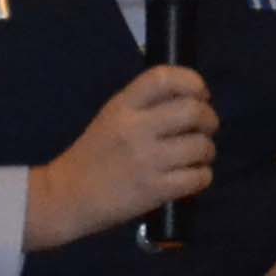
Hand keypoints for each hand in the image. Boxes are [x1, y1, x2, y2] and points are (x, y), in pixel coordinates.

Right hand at [25, 66, 215, 249]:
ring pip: (201, 146)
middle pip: (193, 111)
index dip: (192, 81)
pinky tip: (192, 176)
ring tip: (198, 156)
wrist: (66, 197)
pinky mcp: (155, 190)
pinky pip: (198, 177)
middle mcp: (136, 128)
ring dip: (207, 151)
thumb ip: (146, 104)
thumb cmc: (94, 155)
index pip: (163, 78)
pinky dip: (202, 176)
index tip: (201, 94)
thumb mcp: (112, 117)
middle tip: (206, 128)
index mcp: (123, 106)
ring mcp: (147, 160)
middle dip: (210, 119)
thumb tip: (193, 96)